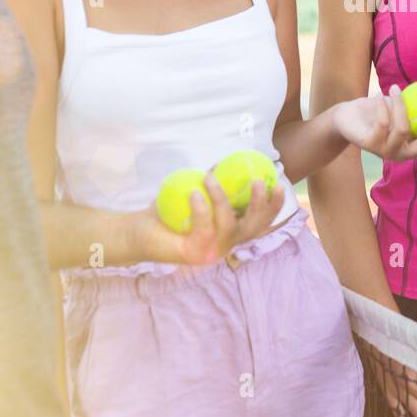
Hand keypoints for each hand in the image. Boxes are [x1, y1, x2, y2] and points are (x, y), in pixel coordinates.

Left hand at [130, 173, 283, 265]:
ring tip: (209, 177)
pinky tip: (194, 194)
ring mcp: (210, 252)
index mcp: (228, 233)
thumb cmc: (167, 212)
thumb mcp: (194, 192)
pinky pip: (204, 230)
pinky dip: (201, 209)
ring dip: (222, 199)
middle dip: (261, 205)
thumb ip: (211, 183)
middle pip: (253, 228)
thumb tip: (225, 162)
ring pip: (229, 226)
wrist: (137, 231)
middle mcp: (224, 245)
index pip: (259, 223)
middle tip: (258, 182)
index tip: (279, 185)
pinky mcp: (193, 254)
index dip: (274, 207)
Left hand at [333, 86, 416, 160]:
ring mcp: (387, 151)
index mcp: (416, 146)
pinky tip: (380, 95)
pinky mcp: (370, 145)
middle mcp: (403, 153)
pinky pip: (383, 124)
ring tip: (395, 88)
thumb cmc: (382, 112)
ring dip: (401, 105)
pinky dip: (383, 107)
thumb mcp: (406, 110)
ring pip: (403, 129)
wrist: (348, 117)